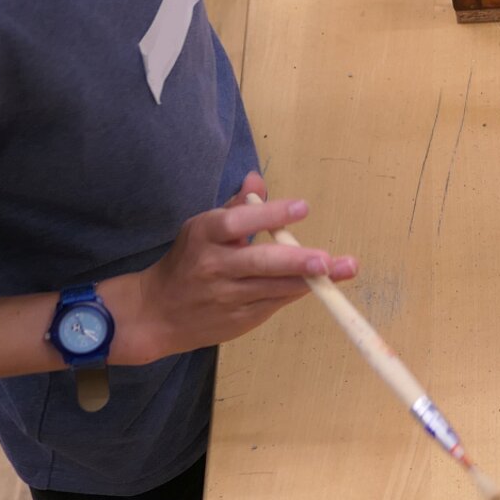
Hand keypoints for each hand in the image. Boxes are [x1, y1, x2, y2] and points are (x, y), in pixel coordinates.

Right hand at [113, 171, 357, 362]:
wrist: (156, 313)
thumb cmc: (189, 261)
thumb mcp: (204, 228)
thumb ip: (236, 207)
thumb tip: (257, 179)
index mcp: (203, 235)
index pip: (237, 222)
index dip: (270, 215)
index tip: (302, 208)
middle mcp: (214, 266)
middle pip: (259, 262)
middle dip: (295, 261)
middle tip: (326, 259)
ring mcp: (226, 296)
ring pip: (272, 287)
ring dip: (309, 280)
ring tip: (343, 270)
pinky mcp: (237, 320)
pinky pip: (273, 304)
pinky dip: (296, 292)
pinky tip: (320, 284)